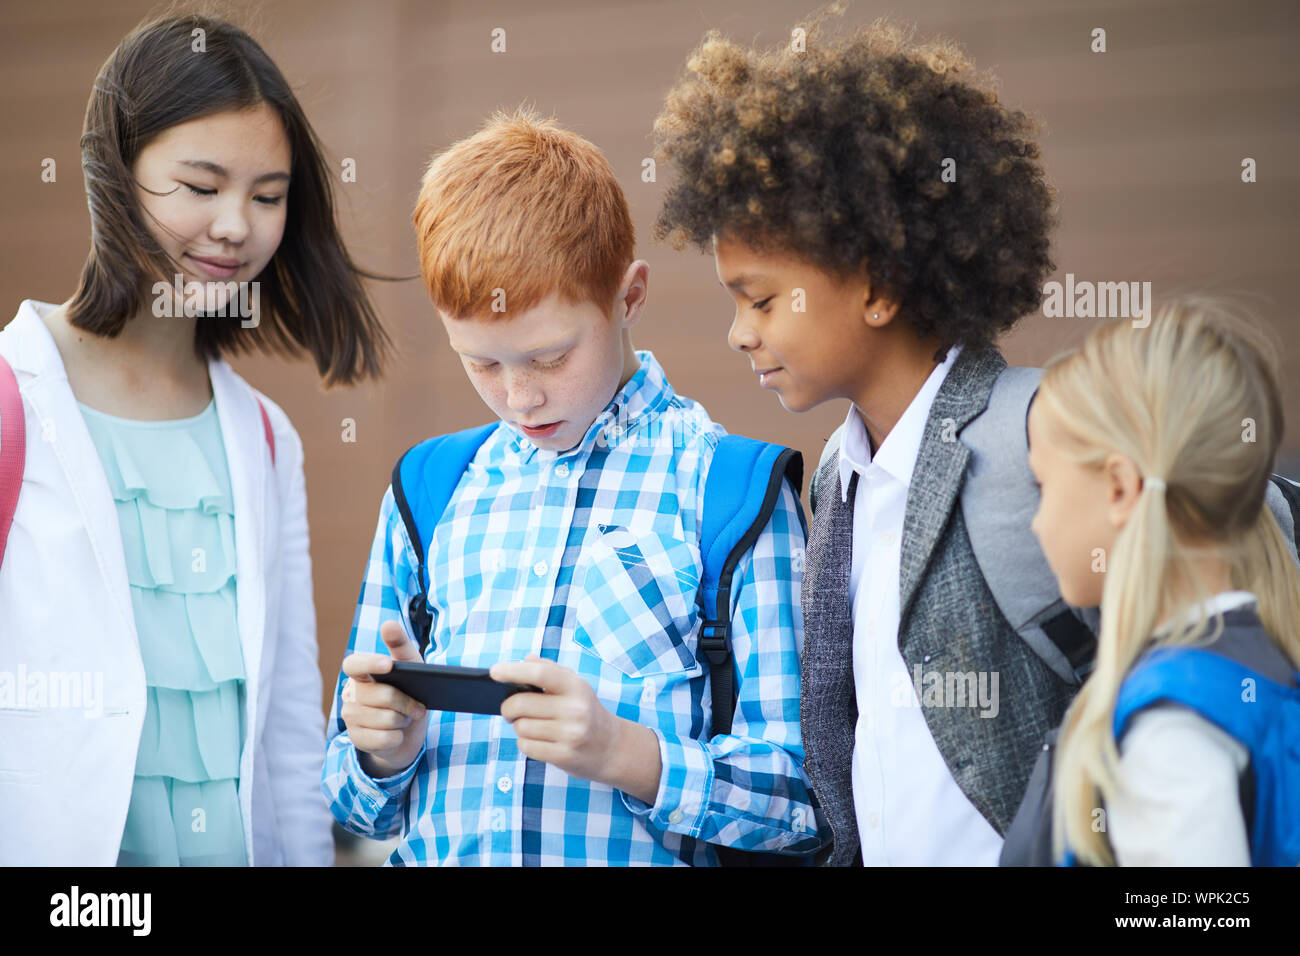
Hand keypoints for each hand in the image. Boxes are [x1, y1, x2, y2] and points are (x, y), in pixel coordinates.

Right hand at [341, 620, 429, 777]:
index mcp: (363, 673)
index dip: (369, 664)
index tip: (388, 664)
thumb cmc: (409, 692)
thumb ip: (401, 646)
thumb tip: (388, 624)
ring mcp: (351, 718)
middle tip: (416, 706)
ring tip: (404, 718)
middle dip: (406, 702)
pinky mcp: (358, 740)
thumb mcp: (412, 667)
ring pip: (384, 720)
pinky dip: (397, 738)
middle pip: (382, 696)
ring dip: (402, 721)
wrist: (409, 730)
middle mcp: (352, 694)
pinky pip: (383, 740)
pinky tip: (397, 734)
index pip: (354, 664)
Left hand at [492, 655, 661, 803]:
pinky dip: (525, 743)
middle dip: (508, 708)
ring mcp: (571, 734)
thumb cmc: (586, 711)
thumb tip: (526, 659)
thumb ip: (550, 669)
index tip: (494, 672)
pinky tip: (537, 740)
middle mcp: (575, 709)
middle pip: (521, 704)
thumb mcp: (575, 686)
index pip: (540, 673)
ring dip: (519, 727)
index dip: (514, 671)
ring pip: (521, 727)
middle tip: (510, 710)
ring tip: (532, 726)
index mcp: (576, 687)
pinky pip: (526, 746)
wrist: (611, 747)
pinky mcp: (564, 756)